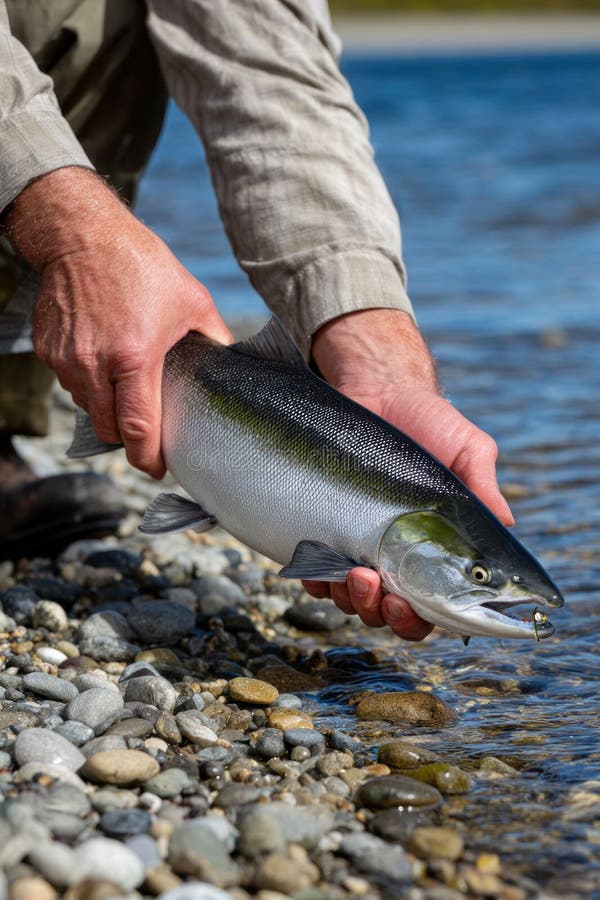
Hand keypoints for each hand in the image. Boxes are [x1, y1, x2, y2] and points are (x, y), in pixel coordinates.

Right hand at [6, 167, 231, 476]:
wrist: (82, 235)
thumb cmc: (140, 265)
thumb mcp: (193, 301)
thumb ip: (215, 341)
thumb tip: (232, 368)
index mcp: (134, 357)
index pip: (136, 428)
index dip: (148, 457)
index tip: (157, 469)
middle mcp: (94, 364)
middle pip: (109, 429)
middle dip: (128, 437)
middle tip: (148, 433)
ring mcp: (66, 359)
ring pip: (87, 408)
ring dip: (107, 408)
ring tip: (127, 387)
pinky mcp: (48, 351)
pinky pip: (70, 384)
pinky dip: (88, 384)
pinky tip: (105, 361)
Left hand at [308, 308, 513, 640]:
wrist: (376, 389)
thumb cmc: (427, 422)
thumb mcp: (466, 449)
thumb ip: (482, 488)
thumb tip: (504, 525)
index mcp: (435, 551)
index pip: (431, 608)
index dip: (419, 619)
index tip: (407, 603)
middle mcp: (395, 557)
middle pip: (387, 614)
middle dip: (380, 612)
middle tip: (373, 582)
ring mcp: (355, 547)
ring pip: (350, 600)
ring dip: (349, 599)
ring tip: (351, 573)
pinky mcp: (321, 530)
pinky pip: (314, 571)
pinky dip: (314, 578)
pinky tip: (314, 568)